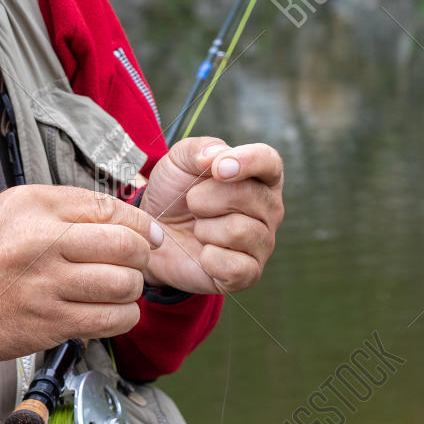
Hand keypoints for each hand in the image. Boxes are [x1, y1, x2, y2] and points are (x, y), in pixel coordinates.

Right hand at [0, 184, 163, 365]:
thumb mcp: (4, 212)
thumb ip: (58, 208)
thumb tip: (114, 214)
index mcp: (33, 206)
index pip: (109, 206)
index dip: (140, 222)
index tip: (150, 233)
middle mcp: (43, 241)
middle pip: (125, 244)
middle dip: (142, 255)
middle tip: (137, 262)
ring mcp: (48, 285)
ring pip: (125, 283)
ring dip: (133, 288)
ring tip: (121, 288)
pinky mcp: (50, 324)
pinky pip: (111, 319)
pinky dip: (123, 316)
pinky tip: (111, 312)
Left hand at [138, 137, 283, 294]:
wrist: (153, 235)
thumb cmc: (175, 193)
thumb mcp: (178, 161)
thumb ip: (199, 149)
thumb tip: (218, 157)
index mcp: (260, 176)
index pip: (269, 161)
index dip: (248, 161)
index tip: (218, 169)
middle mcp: (269, 209)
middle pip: (248, 195)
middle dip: (206, 198)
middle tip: (192, 204)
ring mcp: (262, 243)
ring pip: (239, 231)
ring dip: (205, 228)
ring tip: (198, 229)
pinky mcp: (249, 274)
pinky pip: (235, 266)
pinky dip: (209, 259)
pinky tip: (203, 253)